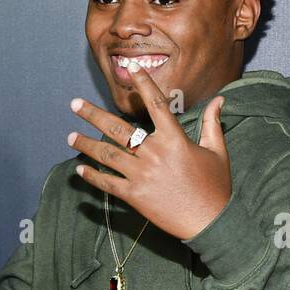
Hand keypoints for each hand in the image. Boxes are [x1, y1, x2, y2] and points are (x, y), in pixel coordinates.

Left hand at [67, 59, 231, 240]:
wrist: (211, 222)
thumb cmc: (216, 187)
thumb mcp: (217, 152)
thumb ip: (213, 124)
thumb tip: (219, 100)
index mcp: (175, 139)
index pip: (155, 104)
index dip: (142, 83)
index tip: (130, 68)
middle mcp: (154, 153)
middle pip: (117, 128)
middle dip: (92, 114)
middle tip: (74, 104)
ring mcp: (142, 175)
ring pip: (107, 154)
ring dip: (86, 144)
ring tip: (70, 136)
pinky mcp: (135, 196)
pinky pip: (108, 183)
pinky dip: (92, 176)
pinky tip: (80, 169)